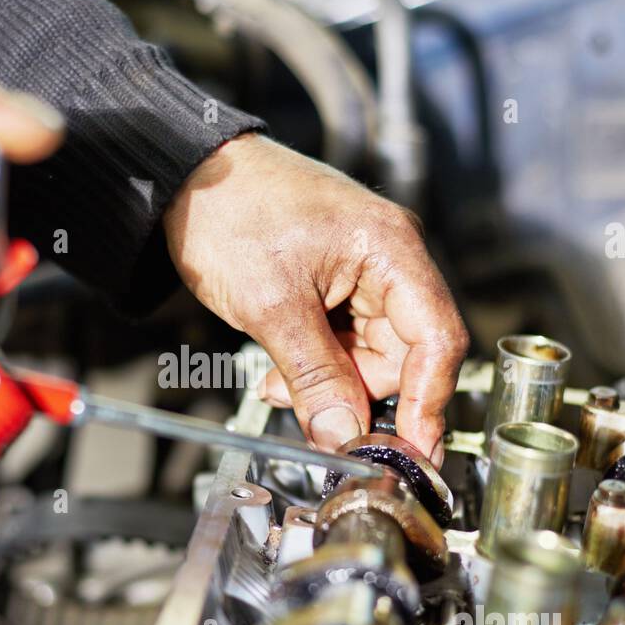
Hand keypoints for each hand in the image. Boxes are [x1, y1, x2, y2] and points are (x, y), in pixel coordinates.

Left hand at [163, 134, 467, 463]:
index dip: (428, 401)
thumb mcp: (270, 305)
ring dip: (330, 383)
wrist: (187, 174)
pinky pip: (343, 342)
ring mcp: (364, 271)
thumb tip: (343, 435)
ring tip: (278, 382)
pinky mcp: (338, 283)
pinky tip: (280, 368)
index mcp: (391, 249)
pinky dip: (315, 365)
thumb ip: (313, 375)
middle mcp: (389, 258)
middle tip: (318, 419)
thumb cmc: (229, 209)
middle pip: (406, 354)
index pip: (437, 338)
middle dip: (360, 393)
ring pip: (371, 355)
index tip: (413, 450)